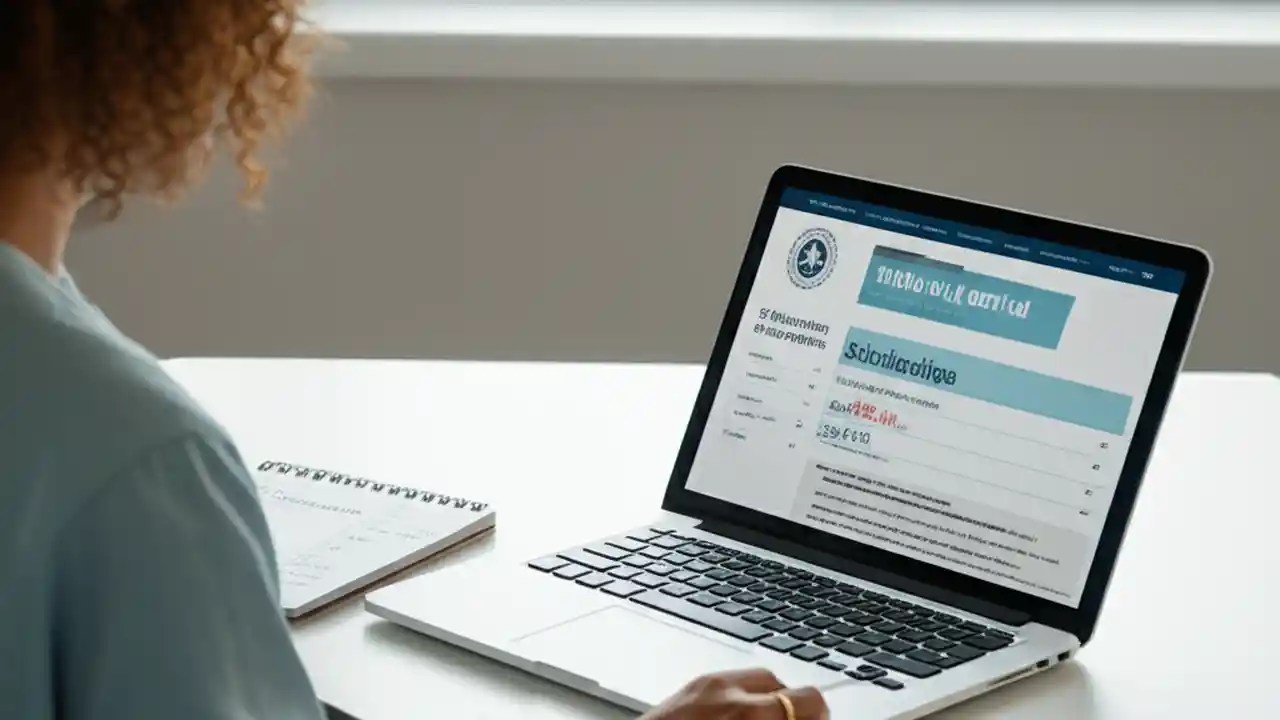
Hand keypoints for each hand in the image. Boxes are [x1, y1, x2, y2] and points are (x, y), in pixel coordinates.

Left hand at [640, 669, 828, 719]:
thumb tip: (804, 718)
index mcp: (749, 717)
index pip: (808, 701)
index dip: (820, 714)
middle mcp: (731, 694)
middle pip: (785, 687)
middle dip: (793, 708)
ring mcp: (710, 683)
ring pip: (761, 678)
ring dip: (768, 698)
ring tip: (762, 718)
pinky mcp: (694, 682)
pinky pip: (733, 678)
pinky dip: (743, 694)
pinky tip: (736, 714)